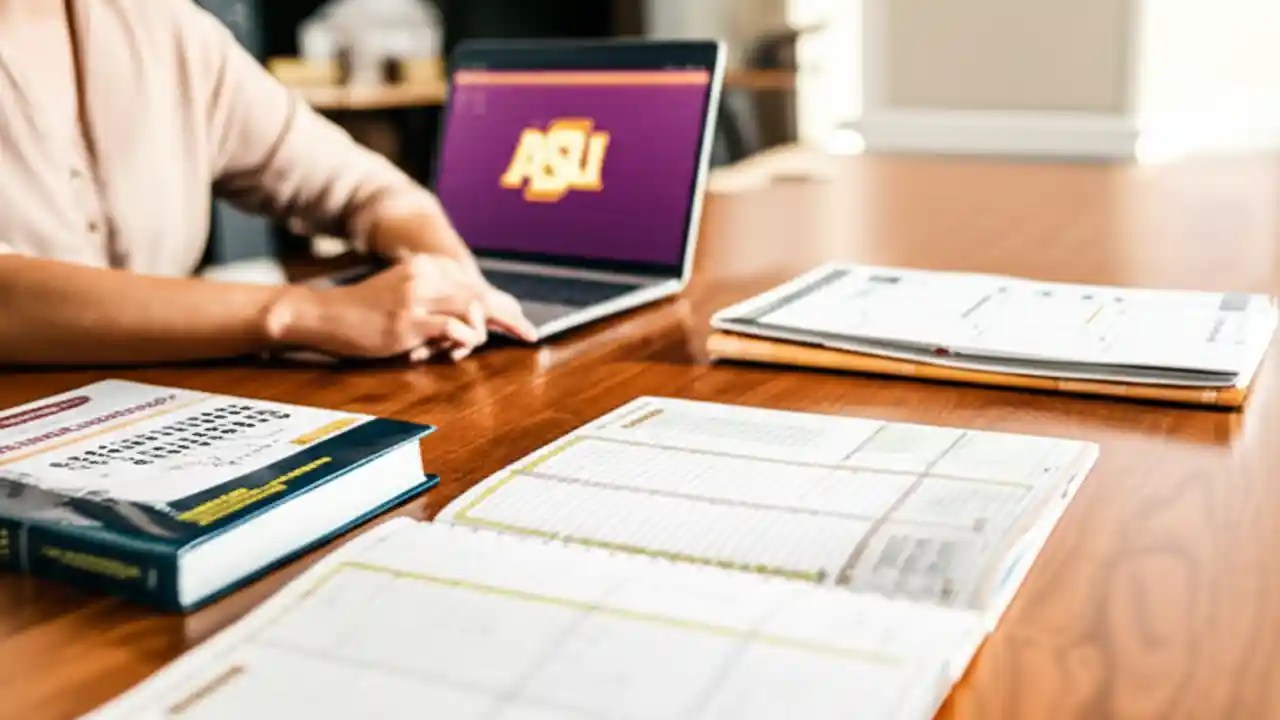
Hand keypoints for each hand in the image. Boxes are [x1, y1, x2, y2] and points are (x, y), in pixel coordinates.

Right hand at [366, 211, 536, 342]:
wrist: (328, 315)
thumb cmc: (367, 311)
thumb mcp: (405, 294)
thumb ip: (436, 300)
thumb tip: (474, 318)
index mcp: (428, 266)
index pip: (476, 283)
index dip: (502, 303)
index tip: (521, 320)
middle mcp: (426, 275)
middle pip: (482, 294)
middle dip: (510, 317)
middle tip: (530, 334)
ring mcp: (418, 297)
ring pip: (472, 310)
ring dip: (481, 333)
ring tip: (472, 347)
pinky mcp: (409, 321)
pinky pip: (453, 329)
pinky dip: (464, 341)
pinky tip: (458, 350)